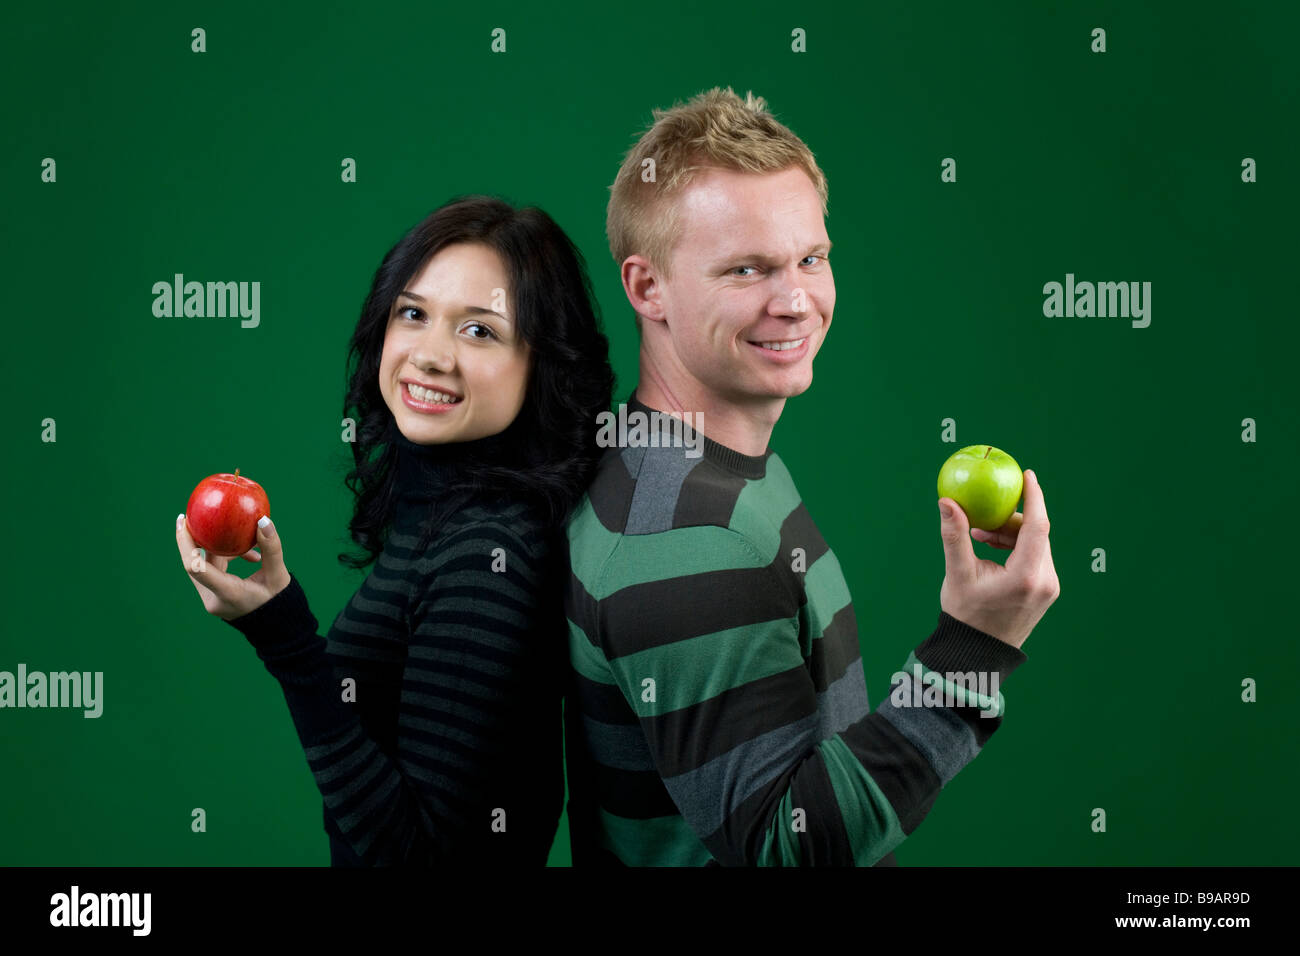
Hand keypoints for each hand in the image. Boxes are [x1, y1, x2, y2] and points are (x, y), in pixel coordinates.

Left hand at [175, 512, 291, 620]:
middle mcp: (213, 598)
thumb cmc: (279, 602)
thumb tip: (263, 520)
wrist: (277, 628)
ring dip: (219, 549)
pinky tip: (250, 556)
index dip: (186, 543)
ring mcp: (212, 599)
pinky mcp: (215, 597)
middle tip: (194, 516)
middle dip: (193, 540)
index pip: (197, 567)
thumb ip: (271, 548)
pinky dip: (226, 559)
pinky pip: (213, 572)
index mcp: (227, 593)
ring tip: (241, 537)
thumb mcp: (278, 575)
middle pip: (195, 564)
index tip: (184, 521)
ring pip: (206, 566)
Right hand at [938, 469, 1059, 648]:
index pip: (1038, 526)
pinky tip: (991, 550)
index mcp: (1026, 575)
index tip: (1027, 475)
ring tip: (979, 537)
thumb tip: (947, 502)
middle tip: (984, 514)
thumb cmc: (965, 615)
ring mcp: (1049, 587)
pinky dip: (1016, 549)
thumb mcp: (958, 574)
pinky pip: (1035, 558)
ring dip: (1010, 535)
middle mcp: (1045, 580)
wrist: (978, 653)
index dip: (1034, 497)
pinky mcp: (1045, 591)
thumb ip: (955, 536)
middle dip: (1011, 518)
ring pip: (1036, 545)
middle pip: (1036, 534)